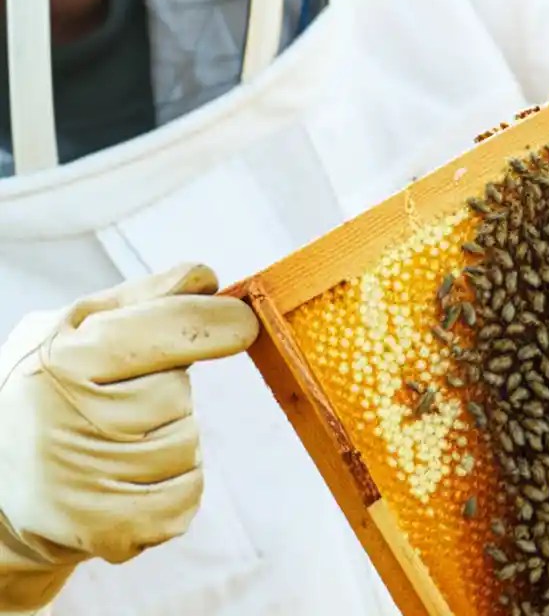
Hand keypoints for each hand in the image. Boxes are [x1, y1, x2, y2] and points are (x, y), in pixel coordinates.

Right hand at [0, 264, 258, 612]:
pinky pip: (187, 493)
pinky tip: (127, 480)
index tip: (241, 321)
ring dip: (168, 439)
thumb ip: (142, 300)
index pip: (165, 329)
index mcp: (63, 361)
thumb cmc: (49, 393)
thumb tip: (206, 278)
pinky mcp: (111, 528)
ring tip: (113, 444)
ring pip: (187, 443)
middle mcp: (71, 419)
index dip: (214, 322)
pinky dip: (174, 485)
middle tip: (117, 403)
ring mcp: (89, 479)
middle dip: (165, 391)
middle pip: (180, 391)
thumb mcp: (72, 332)